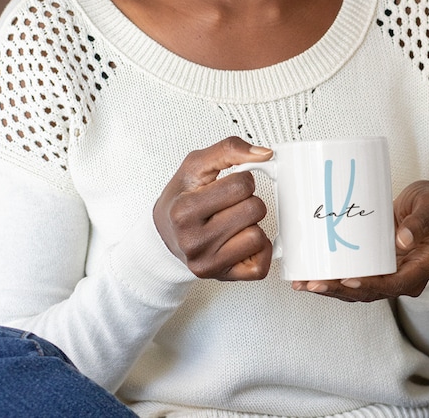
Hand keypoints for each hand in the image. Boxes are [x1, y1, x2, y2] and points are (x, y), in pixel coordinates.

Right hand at [153, 136, 273, 280]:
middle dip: (248, 201)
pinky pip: (261, 267)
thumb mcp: (195, 165)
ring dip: (252, 225)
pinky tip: (242, 240)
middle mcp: (193, 241)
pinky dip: (258, 250)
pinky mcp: (222, 278)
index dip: (242, 179)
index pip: (242, 185)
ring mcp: (207, 263)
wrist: (163, 235)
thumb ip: (229, 150)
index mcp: (184, 210)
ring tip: (233, 222)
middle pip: (254, 210)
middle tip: (230, 204)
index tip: (227, 185)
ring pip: (258, 237)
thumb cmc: (181, 198)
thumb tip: (265, 154)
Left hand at [292, 180, 428, 301]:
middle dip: (341, 290)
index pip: (397, 284)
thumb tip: (403, 240)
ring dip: (332, 290)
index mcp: (424, 266)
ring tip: (305, 284)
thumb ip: (419, 221)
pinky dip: (333, 282)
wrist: (426, 208)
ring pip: (360, 291)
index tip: (348, 280)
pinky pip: (355, 281)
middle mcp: (407, 277)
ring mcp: (390, 276)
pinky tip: (309, 278)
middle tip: (315, 283)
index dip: (372, 285)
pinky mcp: (377, 270)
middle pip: (372, 292)